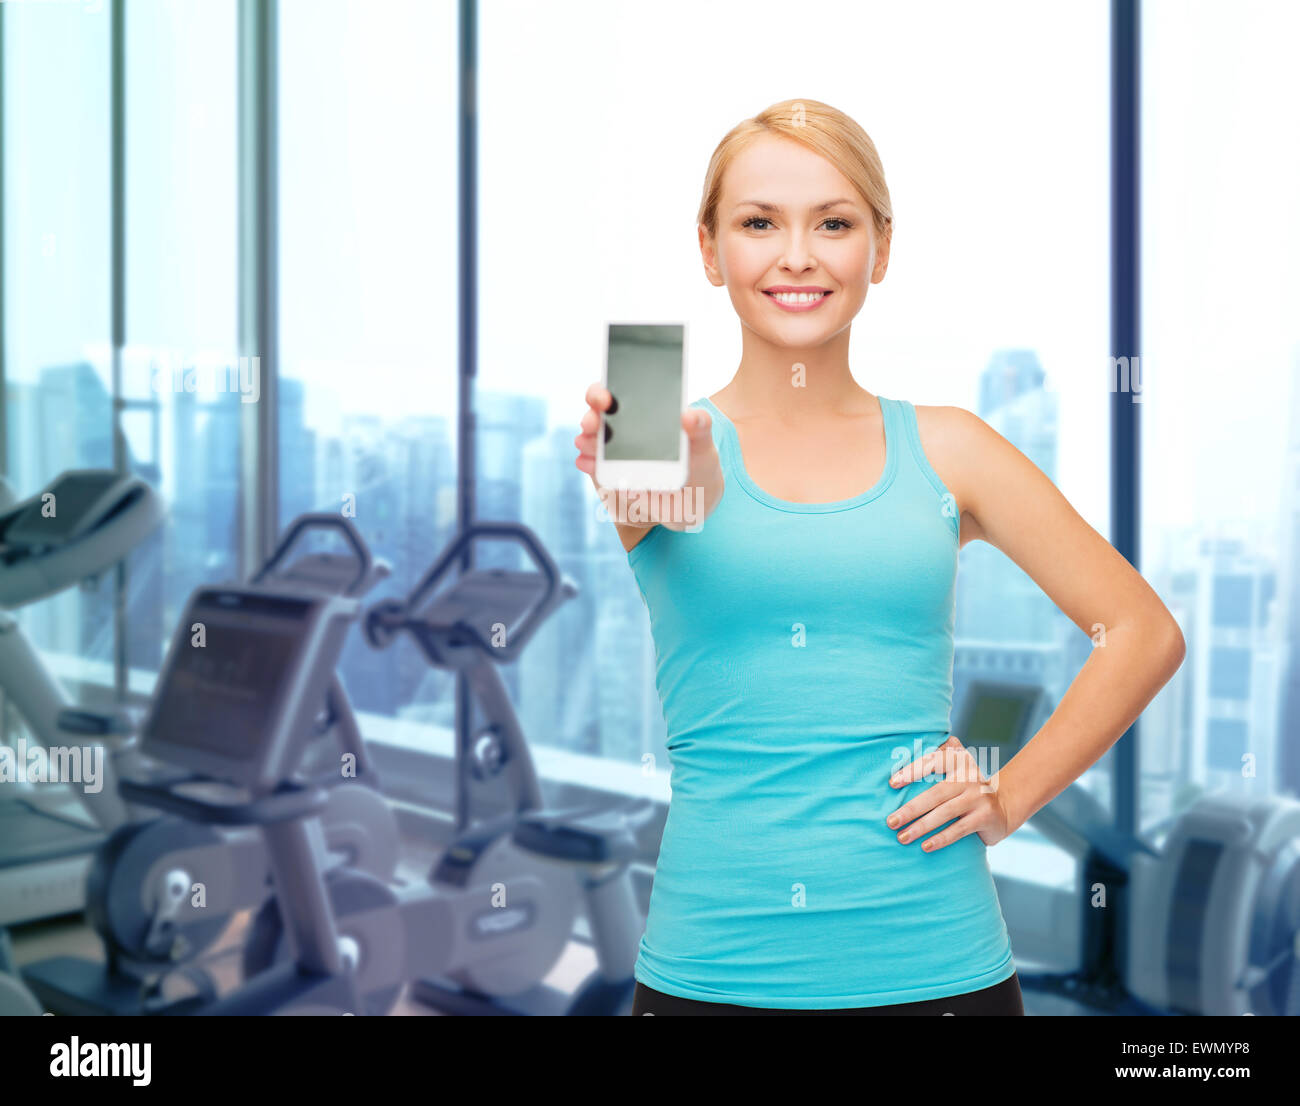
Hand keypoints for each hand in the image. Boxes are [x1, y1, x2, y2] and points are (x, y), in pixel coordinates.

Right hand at [574, 382, 723, 532]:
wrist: (695, 498)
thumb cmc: (698, 463)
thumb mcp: (704, 445)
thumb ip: (701, 428)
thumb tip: (689, 414)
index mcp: (647, 411)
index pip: (619, 391)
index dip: (606, 391)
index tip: (605, 398)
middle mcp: (625, 426)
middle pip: (599, 414)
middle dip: (591, 416)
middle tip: (591, 423)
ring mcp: (615, 450)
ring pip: (593, 440)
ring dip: (587, 441)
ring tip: (586, 445)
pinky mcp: (612, 474)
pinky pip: (596, 466)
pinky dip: (589, 464)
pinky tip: (587, 464)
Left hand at [885, 735, 1014, 850]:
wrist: (1004, 806)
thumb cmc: (965, 788)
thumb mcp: (955, 770)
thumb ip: (933, 762)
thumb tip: (893, 768)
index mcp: (958, 759)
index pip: (933, 761)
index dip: (912, 771)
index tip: (891, 783)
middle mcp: (970, 775)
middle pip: (935, 793)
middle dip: (910, 809)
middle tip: (890, 821)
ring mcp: (979, 796)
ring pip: (945, 812)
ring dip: (921, 827)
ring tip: (902, 837)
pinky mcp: (985, 816)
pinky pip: (959, 829)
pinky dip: (941, 838)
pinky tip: (925, 846)